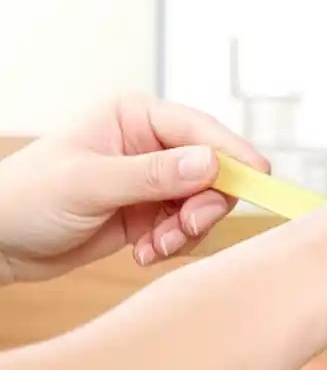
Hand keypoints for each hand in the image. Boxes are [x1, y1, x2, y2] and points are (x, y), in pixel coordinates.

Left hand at [0, 93, 268, 283]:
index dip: (234, 156)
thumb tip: (210, 164)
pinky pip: (187, 228)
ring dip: (187, 231)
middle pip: (214, 171)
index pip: (202, 131)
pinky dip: (173, 245)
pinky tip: (142, 253)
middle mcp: (151, 144)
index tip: (259, 181)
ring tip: (152, 248)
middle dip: (205, 205)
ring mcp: (152, 180)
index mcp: (135, 117)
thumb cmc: (25, 199)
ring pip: (204, 204)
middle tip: (184, 229)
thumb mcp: (88, 183)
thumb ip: (152, 175)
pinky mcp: (149, 213)